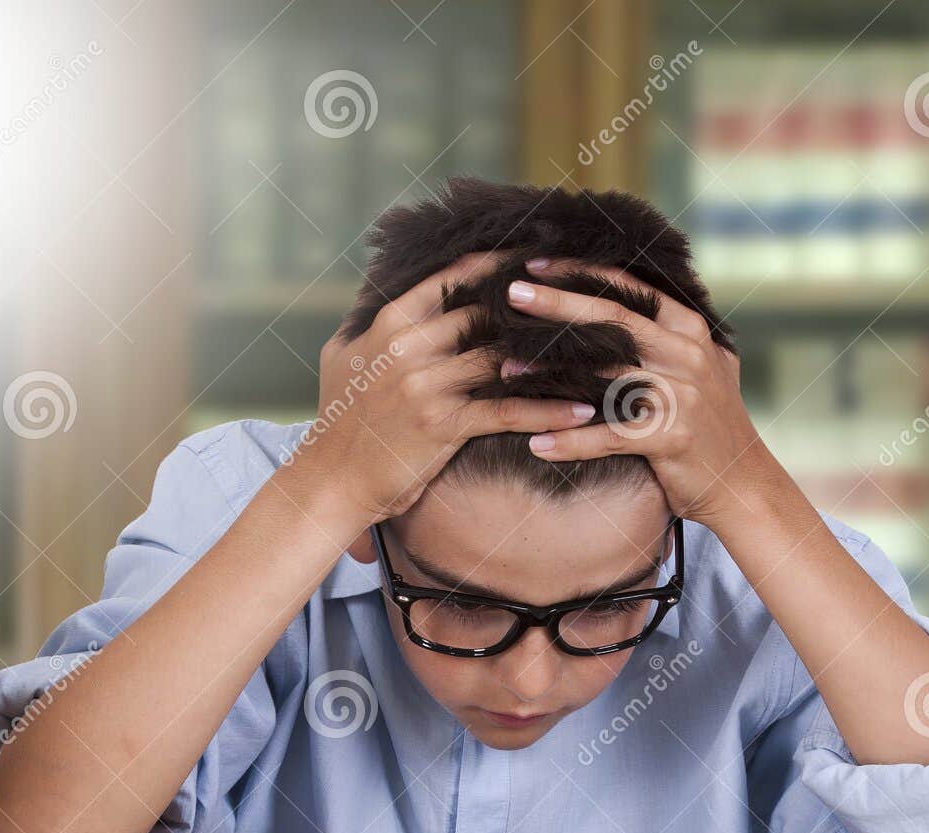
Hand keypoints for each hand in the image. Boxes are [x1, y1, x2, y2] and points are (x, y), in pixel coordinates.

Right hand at [300, 252, 596, 521]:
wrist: (329, 480)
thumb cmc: (339, 422)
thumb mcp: (342, 356)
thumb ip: (370, 321)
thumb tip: (385, 286)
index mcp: (390, 321)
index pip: (456, 277)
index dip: (503, 263)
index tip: (544, 255)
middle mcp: (408, 345)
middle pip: (489, 312)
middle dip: (541, 307)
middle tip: (588, 300)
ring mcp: (425, 384)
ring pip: (505, 358)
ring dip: (556, 357)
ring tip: (600, 353)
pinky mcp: (441, 424)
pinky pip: (507, 411)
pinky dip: (548, 411)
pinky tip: (582, 411)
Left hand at [505, 258, 768, 525]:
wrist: (744, 484)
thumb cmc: (710, 425)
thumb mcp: (703, 367)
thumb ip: (669, 334)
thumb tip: (631, 295)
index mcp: (689, 331)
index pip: (630, 288)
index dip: (582, 273)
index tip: (536, 263)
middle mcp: (686, 354)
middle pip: (612, 319)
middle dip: (558, 303)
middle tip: (511, 293)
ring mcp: (681, 394)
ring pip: (603, 374)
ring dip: (549, 373)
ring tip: (505, 369)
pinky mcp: (671, 437)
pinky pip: (608, 436)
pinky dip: (571, 441)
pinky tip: (536, 443)